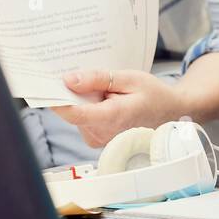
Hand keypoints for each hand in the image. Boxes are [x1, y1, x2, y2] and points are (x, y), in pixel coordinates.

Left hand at [49, 69, 183, 148]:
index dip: (57, 98)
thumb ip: (99, 78)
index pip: (73, 112)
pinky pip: (83, 120)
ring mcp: (99, 139)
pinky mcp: (97, 140)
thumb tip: (68, 80)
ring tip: (109, 94)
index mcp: (112, 117)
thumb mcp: (130, 78)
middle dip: (78, 94)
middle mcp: (102, 134)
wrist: (170, 113)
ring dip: (85, 101)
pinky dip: (90, 109)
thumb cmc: (153, 95)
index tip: (48, 84)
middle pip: (73, 111)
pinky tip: (107, 103)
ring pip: (77, 115)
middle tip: (96, 81)